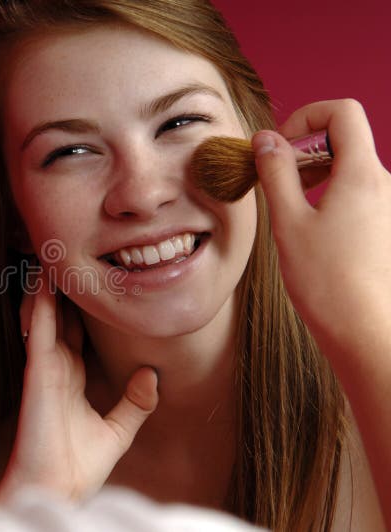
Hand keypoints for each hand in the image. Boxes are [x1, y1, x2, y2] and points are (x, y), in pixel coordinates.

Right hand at [0, 271, 157, 501]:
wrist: (57, 488)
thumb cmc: (77, 465)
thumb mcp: (117, 431)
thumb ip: (135, 404)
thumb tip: (153, 375)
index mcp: (71, 377)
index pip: (76, 330)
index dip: (80, 305)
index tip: (92, 277)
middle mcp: (56, 366)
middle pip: (59, 315)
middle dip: (62, 286)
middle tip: (69, 251)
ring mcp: (44, 366)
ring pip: (45, 314)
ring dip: (48, 284)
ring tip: (54, 251)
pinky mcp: (37, 371)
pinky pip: (39, 328)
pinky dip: (39, 302)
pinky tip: (44, 278)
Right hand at [253, 99, 390, 375]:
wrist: (364, 329)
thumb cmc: (326, 280)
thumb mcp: (288, 221)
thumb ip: (275, 173)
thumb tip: (266, 139)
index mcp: (362, 174)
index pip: (343, 112)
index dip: (307, 116)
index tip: (281, 146)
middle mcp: (384, 183)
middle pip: (346, 138)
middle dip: (305, 149)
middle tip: (276, 179)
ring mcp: (388, 205)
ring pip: (350, 167)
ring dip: (315, 174)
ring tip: (288, 206)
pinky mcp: (385, 226)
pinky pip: (357, 193)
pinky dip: (328, 195)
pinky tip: (309, 227)